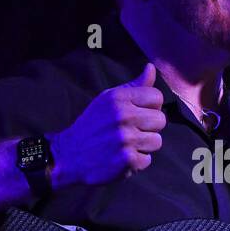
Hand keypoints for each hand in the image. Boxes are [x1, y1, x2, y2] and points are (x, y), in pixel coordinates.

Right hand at [48, 63, 165, 187]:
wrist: (69, 155)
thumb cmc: (93, 125)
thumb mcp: (108, 100)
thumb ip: (134, 86)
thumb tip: (151, 67)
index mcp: (119, 98)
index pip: (157, 97)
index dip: (151, 107)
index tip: (138, 114)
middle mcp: (123, 116)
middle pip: (160, 120)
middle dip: (149, 128)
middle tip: (131, 132)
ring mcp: (125, 139)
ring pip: (156, 141)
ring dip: (144, 146)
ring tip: (126, 145)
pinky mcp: (127, 160)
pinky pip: (147, 160)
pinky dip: (136, 162)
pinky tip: (121, 157)